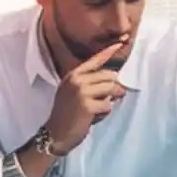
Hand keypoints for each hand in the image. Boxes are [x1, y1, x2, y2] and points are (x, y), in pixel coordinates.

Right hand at [43, 38, 127, 154]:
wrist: (55, 134)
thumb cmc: (68, 114)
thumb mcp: (73, 92)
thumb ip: (90, 83)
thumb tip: (115, 81)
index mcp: (73, 75)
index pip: (95, 60)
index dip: (109, 51)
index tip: (121, 42)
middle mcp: (76, 80)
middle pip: (109, 76)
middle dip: (114, 89)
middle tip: (108, 99)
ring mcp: (81, 92)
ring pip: (111, 89)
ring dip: (110, 101)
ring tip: (98, 109)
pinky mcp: (86, 105)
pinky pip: (108, 106)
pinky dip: (104, 113)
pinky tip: (93, 118)